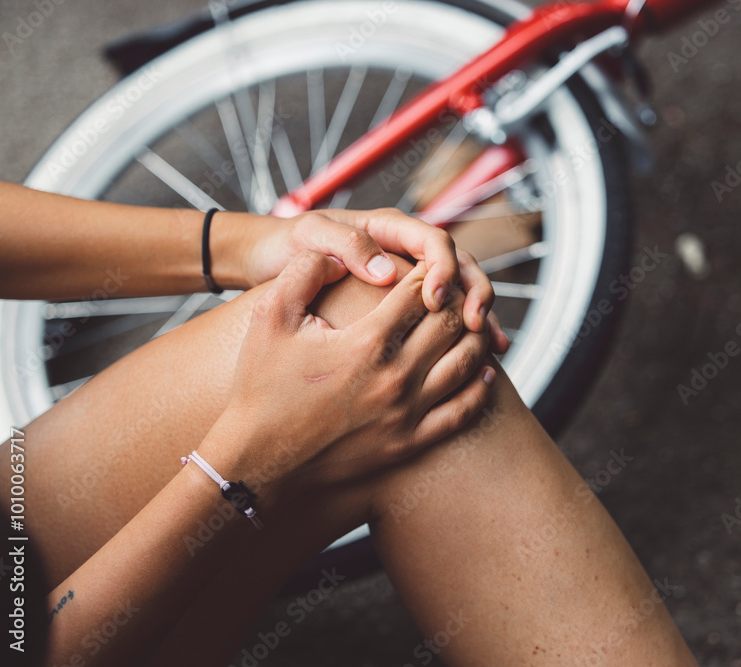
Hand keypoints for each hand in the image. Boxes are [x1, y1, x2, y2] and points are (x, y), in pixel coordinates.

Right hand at [203, 250, 495, 498]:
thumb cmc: (259, 388)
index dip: (429, 270)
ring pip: (467, 364)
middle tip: (454, 288)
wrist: (257, 462)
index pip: (421, 290)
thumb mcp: (269, 317)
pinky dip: (479, 388)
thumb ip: (305, 272)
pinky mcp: (409, 443)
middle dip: (458, 298)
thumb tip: (341, 254)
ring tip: (472, 321)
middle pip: (452, 322)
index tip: (426, 264)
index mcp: (367, 342)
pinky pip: (462, 412)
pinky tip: (484, 372)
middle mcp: (396, 377)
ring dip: (476, 336)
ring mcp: (407, 414)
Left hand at [234, 208, 508, 352]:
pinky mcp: (408, 309)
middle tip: (475, 326)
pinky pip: (446, 321)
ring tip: (491, 348)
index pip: (435, 242)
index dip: (444, 269)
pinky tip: (477, 363)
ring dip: (481, 319)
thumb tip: (385, 271)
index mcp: (390, 230)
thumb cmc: (286, 245)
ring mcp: (410, 282)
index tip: (434, 299)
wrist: (269, 261)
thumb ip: (346, 246)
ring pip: (462, 296)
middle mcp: (406, 252)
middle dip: (476, 295)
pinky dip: (465, 339)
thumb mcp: (310, 237)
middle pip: (461, 268)